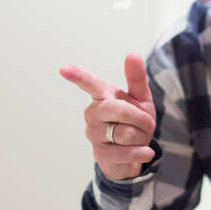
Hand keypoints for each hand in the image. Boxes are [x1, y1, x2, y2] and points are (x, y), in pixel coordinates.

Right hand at [59, 54, 156, 180]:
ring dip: (141, 136)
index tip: (64, 69)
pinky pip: (126, 152)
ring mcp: (94, 134)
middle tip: (146, 124)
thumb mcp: (141, 99)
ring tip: (138, 139)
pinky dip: (141, 152)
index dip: (77, 75)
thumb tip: (132, 54)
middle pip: (118, 109)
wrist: (137, 153)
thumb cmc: (135, 122)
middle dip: (140, 118)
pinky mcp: (100, 155)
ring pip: (125, 132)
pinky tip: (143, 152)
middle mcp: (93, 113)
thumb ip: (136, 78)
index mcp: (102, 96)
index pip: (89, 83)